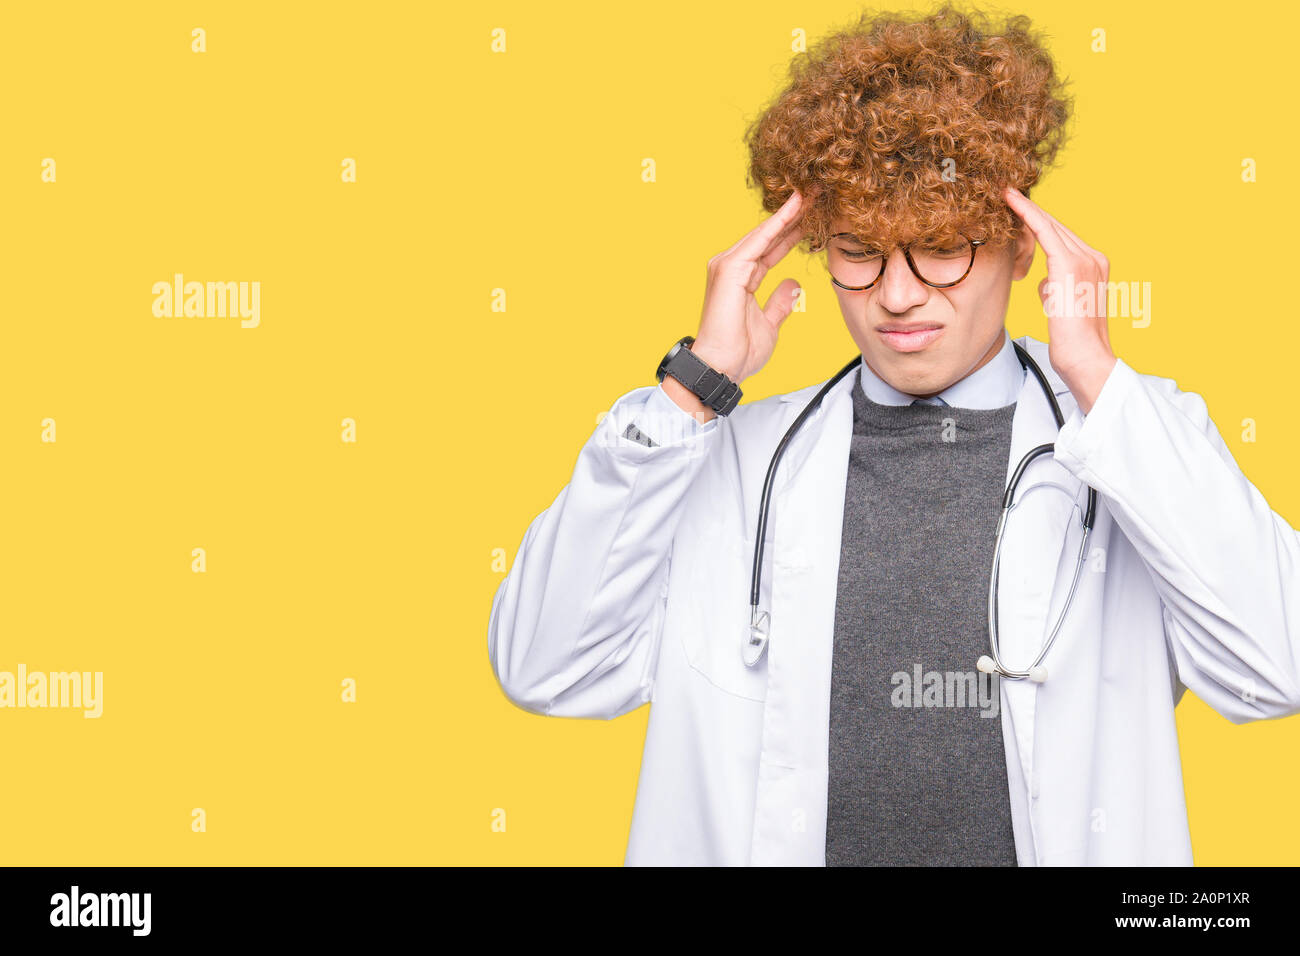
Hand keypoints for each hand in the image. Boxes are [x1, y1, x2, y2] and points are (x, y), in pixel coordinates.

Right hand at [690, 189, 806, 384]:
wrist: (721, 368)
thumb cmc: (739, 352)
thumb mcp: (769, 324)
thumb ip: (779, 303)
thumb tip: (793, 285)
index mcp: (741, 278)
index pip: (771, 249)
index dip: (792, 232)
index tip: (814, 217)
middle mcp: (732, 267)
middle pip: (768, 235)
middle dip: (793, 215)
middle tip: (819, 194)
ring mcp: (728, 266)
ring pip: (764, 233)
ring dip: (788, 212)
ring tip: (812, 192)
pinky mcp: (729, 269)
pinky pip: (759, 241)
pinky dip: (777, 224)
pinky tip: (795, 208)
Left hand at [1004, 186, 1116, 413]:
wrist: (1086, 358)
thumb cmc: (1072, 343)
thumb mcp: (1062, 309)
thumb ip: (1056, 290)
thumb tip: (1043, 284)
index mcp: (1094, 267)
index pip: (1062, 238)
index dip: (1040, 222)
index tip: (1019, 207)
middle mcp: (1094, 258)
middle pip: (1056, 227)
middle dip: (1031, 210)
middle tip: (1006, 191)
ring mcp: (1086, 259)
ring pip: (1049, 226)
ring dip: (1026, 209)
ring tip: (1005, 195)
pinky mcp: (1071, 265)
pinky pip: (1045, 232)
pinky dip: (1029, 215)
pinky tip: (1012, 203)